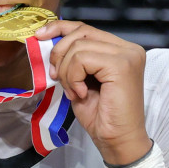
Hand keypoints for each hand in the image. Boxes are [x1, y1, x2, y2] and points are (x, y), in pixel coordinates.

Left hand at [36, 20, 151, 165]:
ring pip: (78, 48)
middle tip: (57, 77)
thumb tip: (49, 39)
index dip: (60, 28)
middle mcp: (128, 48)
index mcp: (120, 49)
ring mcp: (127, 55)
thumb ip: (73, 59)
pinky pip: (81, 60)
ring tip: (74, 91)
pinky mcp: (122, 65)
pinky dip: (73, 78)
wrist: (116, 139)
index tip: (40, 35)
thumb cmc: (99, 114)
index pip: (85, 28)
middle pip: (80, 33)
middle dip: (59, 54)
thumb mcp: (80, 79)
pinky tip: (80, 94)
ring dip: (66, 72)